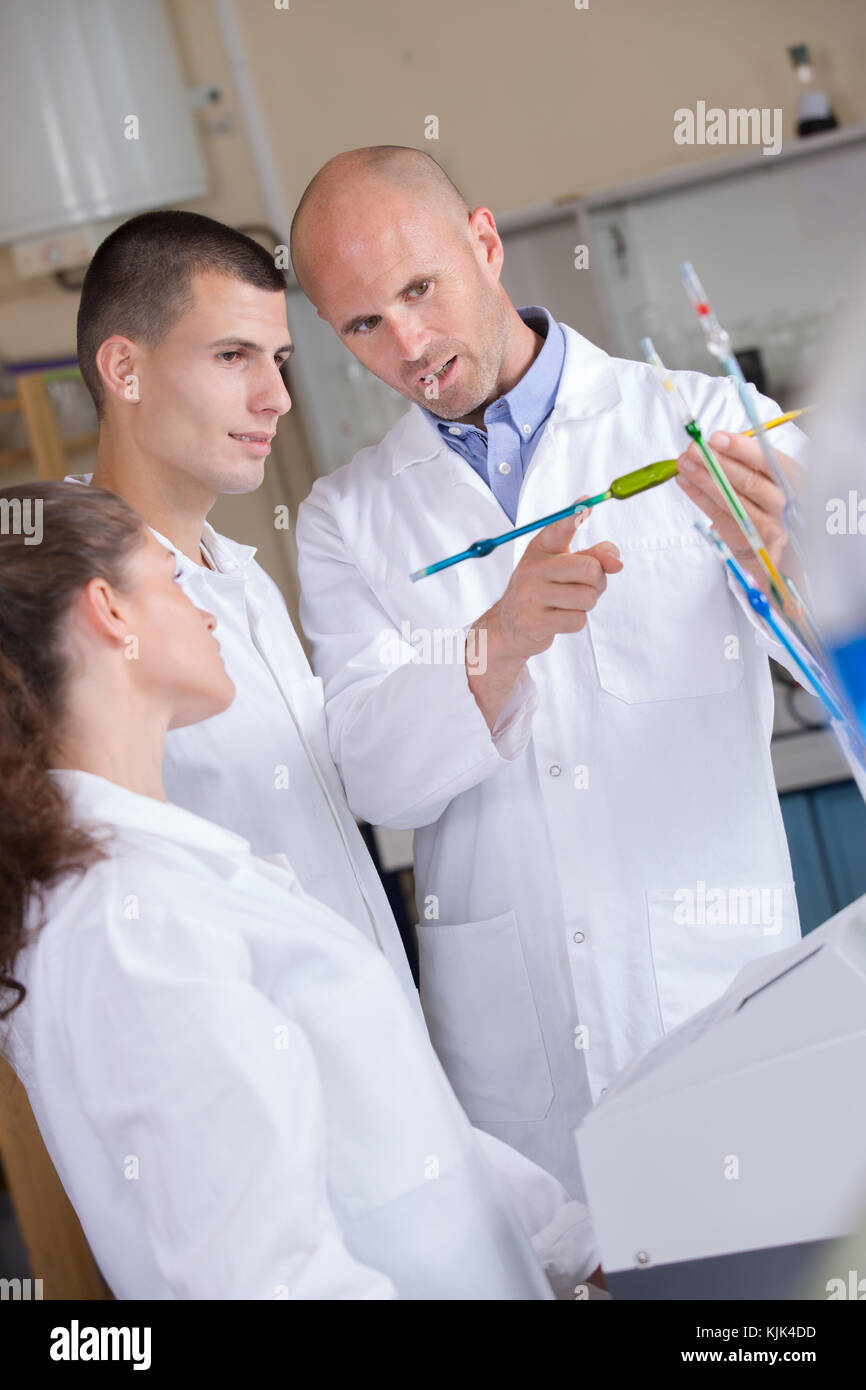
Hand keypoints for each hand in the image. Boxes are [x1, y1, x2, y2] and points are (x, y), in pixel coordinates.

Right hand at [466, 502, 622, 728]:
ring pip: (587, 598)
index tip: (587, 502)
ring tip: (569, 603)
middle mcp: (533, 568)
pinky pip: (577, 621)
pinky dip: (576, 621)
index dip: (574, 515)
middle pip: (590, 569)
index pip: (559, 528)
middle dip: (598, 582)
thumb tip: (617, 562)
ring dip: (586, 604)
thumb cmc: (545, 589)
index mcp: (541, 548)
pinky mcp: (533, 623)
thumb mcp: (565, 566)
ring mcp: (530, 596)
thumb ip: (595, 556)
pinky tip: (559, 617)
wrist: (509, 625)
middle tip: (586, 586)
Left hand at [675, 431, 800, 589]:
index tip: (718, 438)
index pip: (772, 464)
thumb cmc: (777, 504)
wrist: (785, 550)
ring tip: (684, 462)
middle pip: (750, 483)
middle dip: (718, 464)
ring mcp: (768, 529)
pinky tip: (686, 481)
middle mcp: (788, 509)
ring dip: (704, 479)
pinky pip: (720, 517)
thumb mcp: (782, 481)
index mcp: (800, 484)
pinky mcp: (748, 543)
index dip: (743, 450)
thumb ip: (759, 463)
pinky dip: (700, 497)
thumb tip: (721, 442)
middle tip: (695, 449)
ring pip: (732, 501)